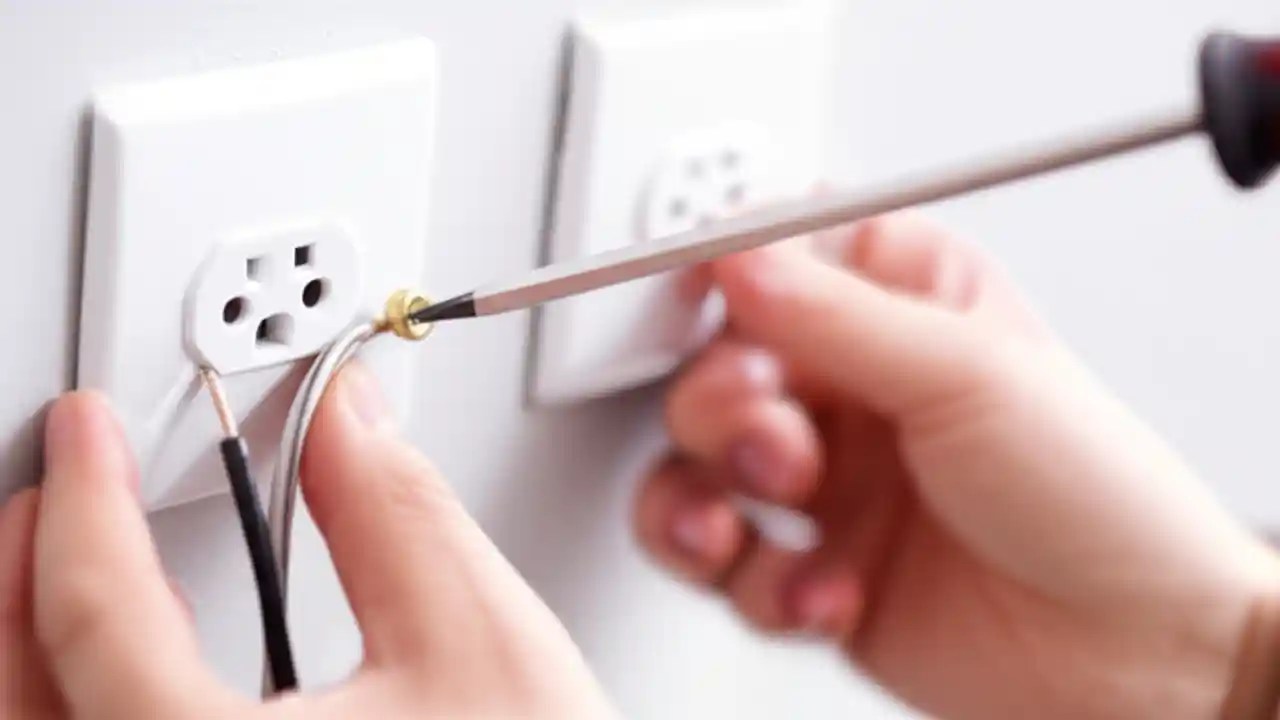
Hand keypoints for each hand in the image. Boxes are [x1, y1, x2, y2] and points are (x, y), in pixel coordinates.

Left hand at [0, 367, 612, 718]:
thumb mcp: (480, 648)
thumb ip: (396, 515)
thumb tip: (349, 424)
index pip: (93, 614)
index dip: (86, 498)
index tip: (90, 434)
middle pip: (16, 699)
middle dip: (20, 580)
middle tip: (57, 498)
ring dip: (31, 658)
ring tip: (71, 579)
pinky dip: (78, 718)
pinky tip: (129, 688)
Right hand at [634, 215, 1279, 718]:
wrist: (1135, 654)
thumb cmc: (1099, 497)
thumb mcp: (973, 374)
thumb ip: (841, 314)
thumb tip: (737, 258)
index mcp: (901, 310)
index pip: (779, 260)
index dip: (725, 274)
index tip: (700, 297)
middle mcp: (853, 392)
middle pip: (717, 369)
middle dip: (724, 406)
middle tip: (773, 436)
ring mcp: (826, 485)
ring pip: (696, 471)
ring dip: (704, 498)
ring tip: (755, 518)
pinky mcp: (809, 569)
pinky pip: (728, 567)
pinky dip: (760, 584)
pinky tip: (826, 591)